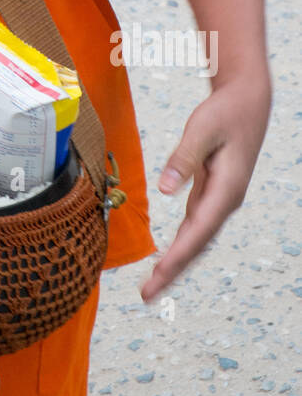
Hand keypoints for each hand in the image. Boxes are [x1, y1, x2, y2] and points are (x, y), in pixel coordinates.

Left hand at [140, 78, 270, 301]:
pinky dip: (180, 243)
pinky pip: (195, 225)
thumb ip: (183, 158)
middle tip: (147, 295)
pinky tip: (167, 255)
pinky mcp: (213, 192)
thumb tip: (164, 190)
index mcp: (226, 190)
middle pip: (197, 244)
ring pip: (196, 237)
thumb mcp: (202, 129)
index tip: (158, 276)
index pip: (198, 232)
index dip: (177, 256)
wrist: (248, 101)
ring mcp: (220, 198)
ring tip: (153, 284)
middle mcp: (226, 201)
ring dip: (176, 261)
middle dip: (173, 271)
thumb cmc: (225, 112)